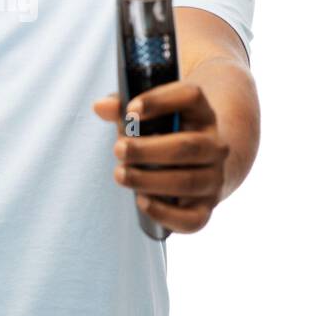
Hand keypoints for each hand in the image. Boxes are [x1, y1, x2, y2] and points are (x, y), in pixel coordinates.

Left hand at [91, 80, 229, 233]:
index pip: (191, 97)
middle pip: (189, 146)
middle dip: (148, 149)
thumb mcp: (147, 117)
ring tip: (121, 174)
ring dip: (150, 180)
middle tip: (118, 149)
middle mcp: (215, 145)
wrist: (197, 166)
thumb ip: (122, 109)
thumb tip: (101, 107)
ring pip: (189, 181)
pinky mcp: (206, 207)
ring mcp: (214, 178)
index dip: (161, 101)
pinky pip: (193, 218)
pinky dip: (166, 213)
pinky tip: (142, 201)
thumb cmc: (163, 135)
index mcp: (201, 113)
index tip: (131, 111)